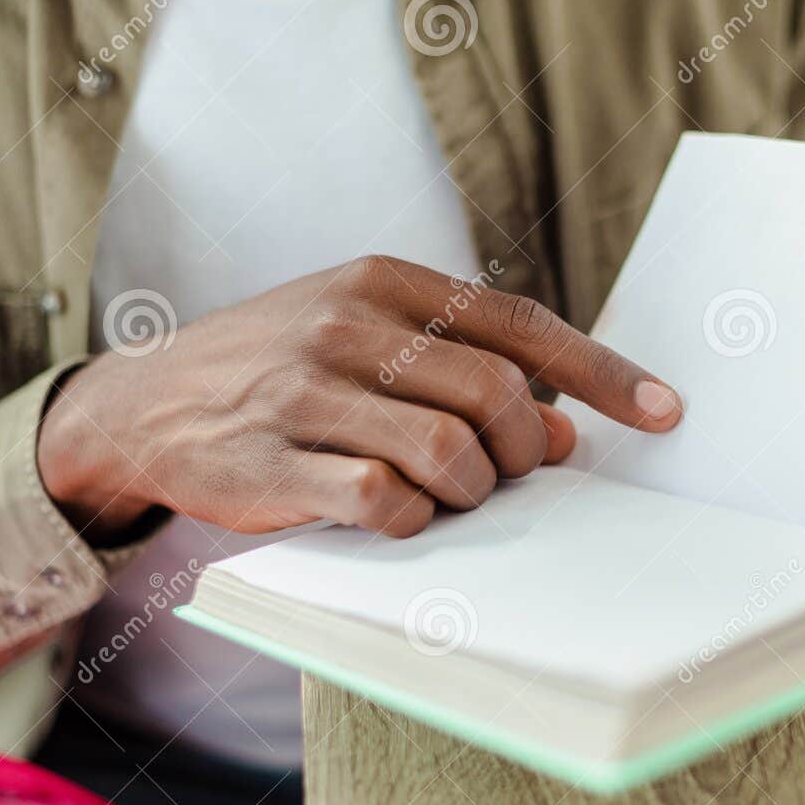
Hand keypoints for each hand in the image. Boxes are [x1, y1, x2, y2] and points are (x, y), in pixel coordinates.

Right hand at [37, 256, 681, 537]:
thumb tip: (565, 433)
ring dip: (471, 491)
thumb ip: (461, 372)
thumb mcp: (366, 342)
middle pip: (497, 394)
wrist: (140, 404)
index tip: (664, 412)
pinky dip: (410, 521)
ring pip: (449, 453)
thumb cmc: (276, 371)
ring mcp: (306, 393)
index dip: (602, 373)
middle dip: (526, 449)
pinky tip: (394, 515)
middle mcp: (347, 325)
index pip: (520, 324)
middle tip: (511, 473)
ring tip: (448, 496)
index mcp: (383, 283)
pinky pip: (384, 503)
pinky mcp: (273, 464)